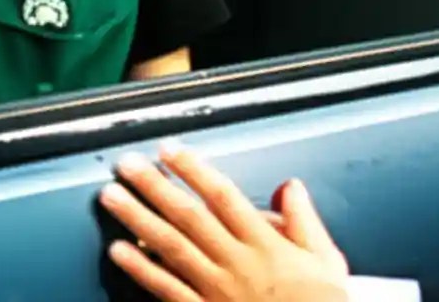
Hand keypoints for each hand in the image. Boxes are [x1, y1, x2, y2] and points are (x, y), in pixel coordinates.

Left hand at [99, 143, 349, 301]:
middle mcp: (236, 263)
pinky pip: (167, 290)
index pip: (222, 197)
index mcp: (265, 245)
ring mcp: (216, 290)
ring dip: (138, 219)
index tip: (169, 150)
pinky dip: (141, 271)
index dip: (194, 170)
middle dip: (155, 186)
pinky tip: (118, 251)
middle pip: (189, 217)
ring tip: (112, 197)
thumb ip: (304, 221)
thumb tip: (291, 185)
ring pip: (171, 248)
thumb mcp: (326, 261)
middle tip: (127, 164)